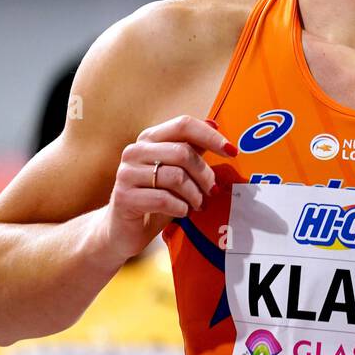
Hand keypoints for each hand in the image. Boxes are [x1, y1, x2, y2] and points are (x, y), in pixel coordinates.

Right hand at [98, 115, 236, 262]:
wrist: (122, 230)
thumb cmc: (156, 197)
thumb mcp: (177, 171)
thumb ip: (192, 149)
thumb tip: (214, 124)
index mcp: (149, 138)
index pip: (183, 125)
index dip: (210, 136)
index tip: (232, 152)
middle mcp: (135, 151)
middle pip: (183, 152)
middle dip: (205, 174)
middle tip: (213, 191)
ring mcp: (126, 173)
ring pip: (176, 177)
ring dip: (195, 194)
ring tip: (198, 204)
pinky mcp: (124, 197)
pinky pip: (164, 199)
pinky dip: (181, 207)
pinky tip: (182, 212)